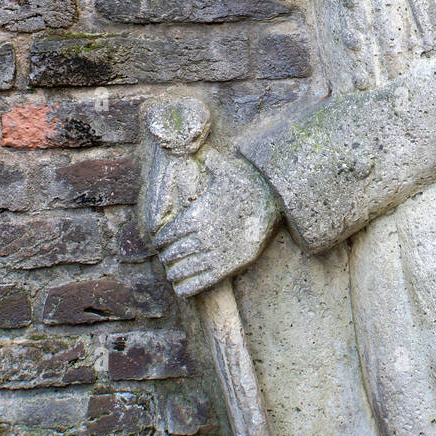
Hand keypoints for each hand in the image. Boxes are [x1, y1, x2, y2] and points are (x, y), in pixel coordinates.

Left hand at [154, 155, 279, 297]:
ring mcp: (211, 255)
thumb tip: (200, 147)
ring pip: (179, 272)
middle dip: (167, 259)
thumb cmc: (250, 189)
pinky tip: (183, 287)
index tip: (162, 243)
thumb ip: (209, 161)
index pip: (164, 237)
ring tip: (175, 273)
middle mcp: (200, 237)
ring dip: (174, 274)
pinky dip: (185, 288)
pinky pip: (196, 285)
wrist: (275, 207)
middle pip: (170, 256)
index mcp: (195, 217)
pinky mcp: (224, 269)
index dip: (160, 242)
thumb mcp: (227, 171)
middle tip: (168, 258)